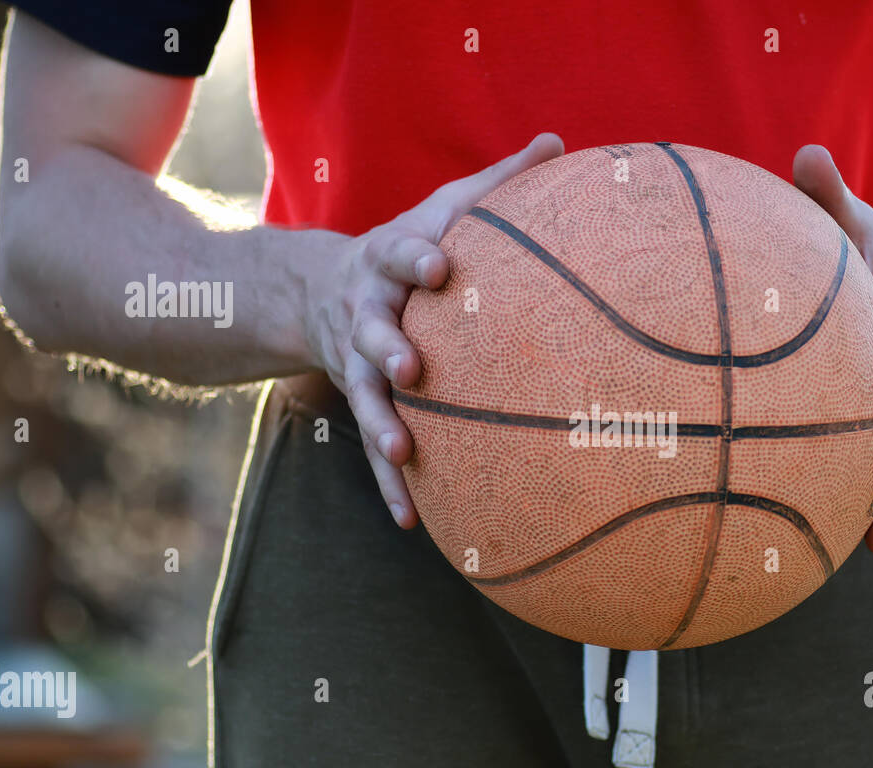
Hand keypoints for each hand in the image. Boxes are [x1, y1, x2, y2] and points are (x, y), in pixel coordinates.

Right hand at [301, 133, 564, 527]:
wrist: (314, 289)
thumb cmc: (409, 247)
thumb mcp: (444, 207)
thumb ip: (498, 181)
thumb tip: (558, 140)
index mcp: (390, 260)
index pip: (400, 251)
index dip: (415, 257)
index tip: (438, 266)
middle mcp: (365, 310)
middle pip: (370, 328)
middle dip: (385, 347)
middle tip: (409, 368)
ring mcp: (355, 361)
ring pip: (363, 395)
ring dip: (379, 424)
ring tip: (402, 453)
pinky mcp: (357, 400)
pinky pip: (372, 446)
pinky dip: (389, 484)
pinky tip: (410, 521)